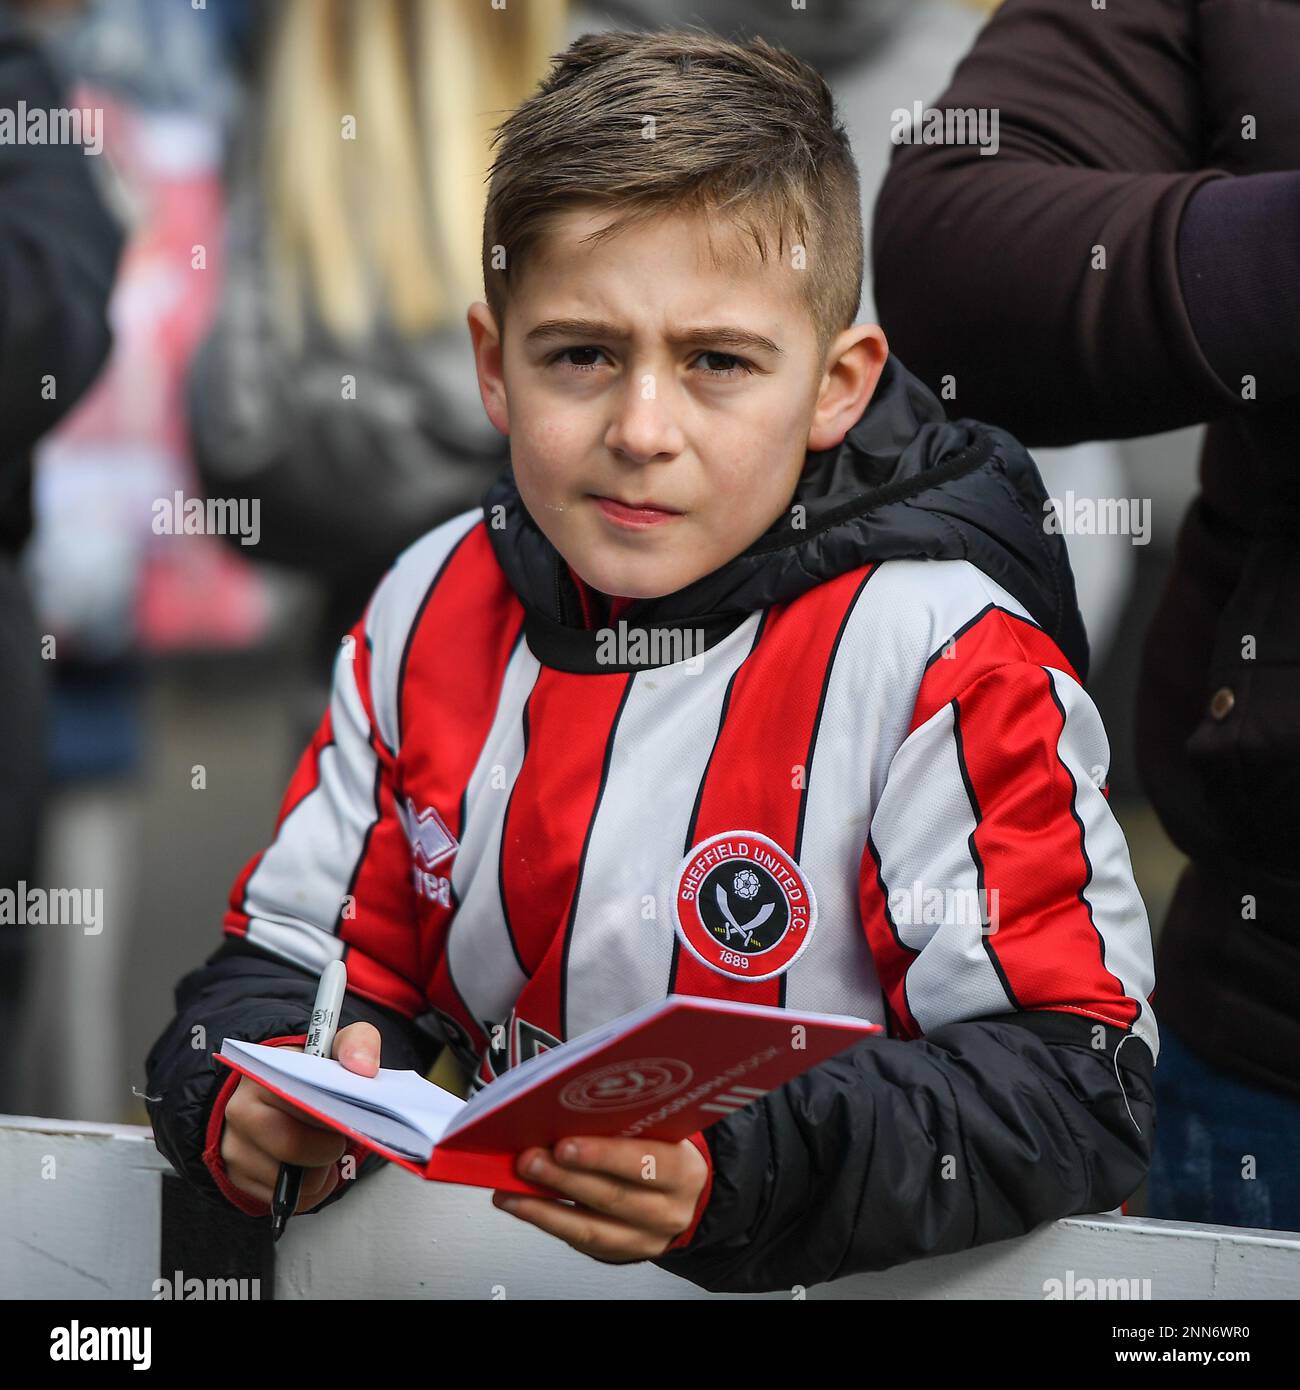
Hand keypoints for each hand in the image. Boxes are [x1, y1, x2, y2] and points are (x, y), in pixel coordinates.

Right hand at [218, 1021, 379, 1211]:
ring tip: (325, 1148)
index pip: (299, 1101)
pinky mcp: (241, 1181)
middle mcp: (241, 1112)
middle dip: (328, 1146)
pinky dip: (313, 1189)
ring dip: (322, 1171)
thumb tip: (363, 1068)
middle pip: (292, 1146)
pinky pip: (289, 1201)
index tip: (347, 1115)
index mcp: (263, 1074)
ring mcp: (237, 1150)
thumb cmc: (311, 1073)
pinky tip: (315, 1167)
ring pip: (293, 1181)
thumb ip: (358, 1043)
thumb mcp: (336, 1047)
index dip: (331, 1114)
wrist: (280, 1091)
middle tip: (339, 1135)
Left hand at [491, 1135, 708, 1262]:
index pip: (645, 1162)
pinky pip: (579, 1240)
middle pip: (612, 1196)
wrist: (684, 1196)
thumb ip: (625, 1123)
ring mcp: (645, 1238)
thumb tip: (566, 1111)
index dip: (602, 1155)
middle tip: (529, 1159)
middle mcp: (668, 1209)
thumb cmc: (663, 1150)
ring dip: (543, 1205)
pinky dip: (544, 1219)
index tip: (564, 1144)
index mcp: (683, 1170)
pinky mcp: (620, 1253)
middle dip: (564, 1177)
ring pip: (590, 1227)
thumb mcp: (660, 1131)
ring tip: (511, 1187)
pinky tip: (519, 1203)